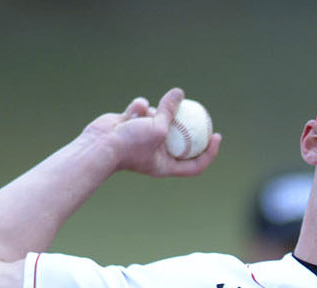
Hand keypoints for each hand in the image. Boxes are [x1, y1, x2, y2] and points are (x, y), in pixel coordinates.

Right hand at [81, 88, 220, 177]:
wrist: (100, 145)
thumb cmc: (130, 144)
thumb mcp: (158, 128)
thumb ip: (170, 111)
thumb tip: (179, 92)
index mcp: (166, 165)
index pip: (195, 164)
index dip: (209, 152)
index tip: (217, 136)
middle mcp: (156, 153)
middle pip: (180, 139)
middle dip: (188, 124)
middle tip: (200, 110)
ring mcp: (144, 138)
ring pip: (160, 118)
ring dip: (157, 111)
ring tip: (148, 113)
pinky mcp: (132, 124)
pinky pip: (143, 111)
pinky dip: (140, 108)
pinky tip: (134, 109)